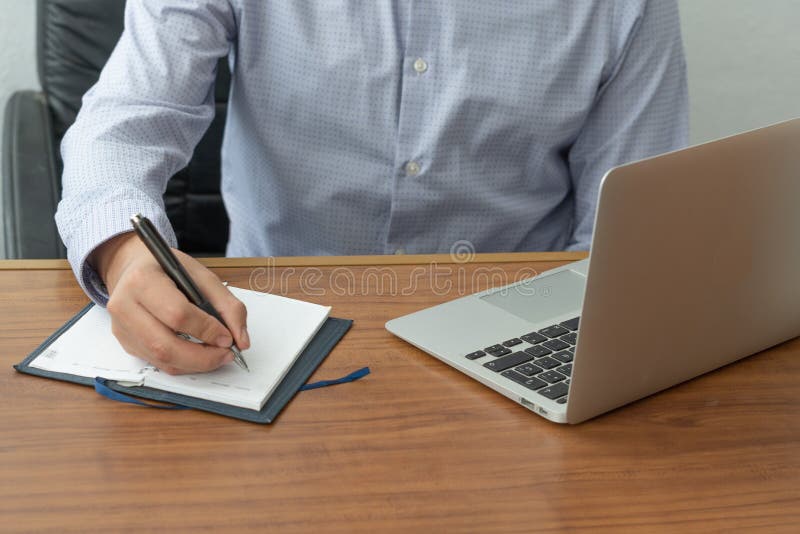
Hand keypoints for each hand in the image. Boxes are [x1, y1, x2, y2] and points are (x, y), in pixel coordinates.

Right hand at [92, 232, 249, 374]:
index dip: (206, 329)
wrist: (134, 268)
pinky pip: (158, 363)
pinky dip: (183, 364)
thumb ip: (227, 306)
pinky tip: (198, 355)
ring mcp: (121, 328)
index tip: (228, 337)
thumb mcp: (202, 276)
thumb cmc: (167, 270)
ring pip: (161, 360)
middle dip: (202, 357)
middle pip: (164, 345)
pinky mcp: (126, 343)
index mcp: (143, 280)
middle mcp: (124, 306)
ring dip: (195, 364)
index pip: (177, 313)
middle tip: (226, 354)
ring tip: (216, 355)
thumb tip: (241, 339)